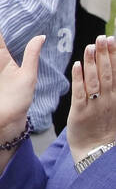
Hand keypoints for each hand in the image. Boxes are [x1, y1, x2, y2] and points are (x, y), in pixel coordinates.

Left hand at [67, 34, 115, 160]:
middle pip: (107, 73)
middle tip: (101, 38)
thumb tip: (111, 69)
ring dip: (92, 62)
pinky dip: (79, 78)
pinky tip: (77, 65)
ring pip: (94, 80)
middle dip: (105, 54)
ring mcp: (95, 105)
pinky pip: (80, 93)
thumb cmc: (103, 127)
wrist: (96, 150)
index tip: (112, 39)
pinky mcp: (81, 112)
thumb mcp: (113, 106)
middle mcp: (109, 99)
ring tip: (90, 47)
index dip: (114, 55)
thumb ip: (111, 88)